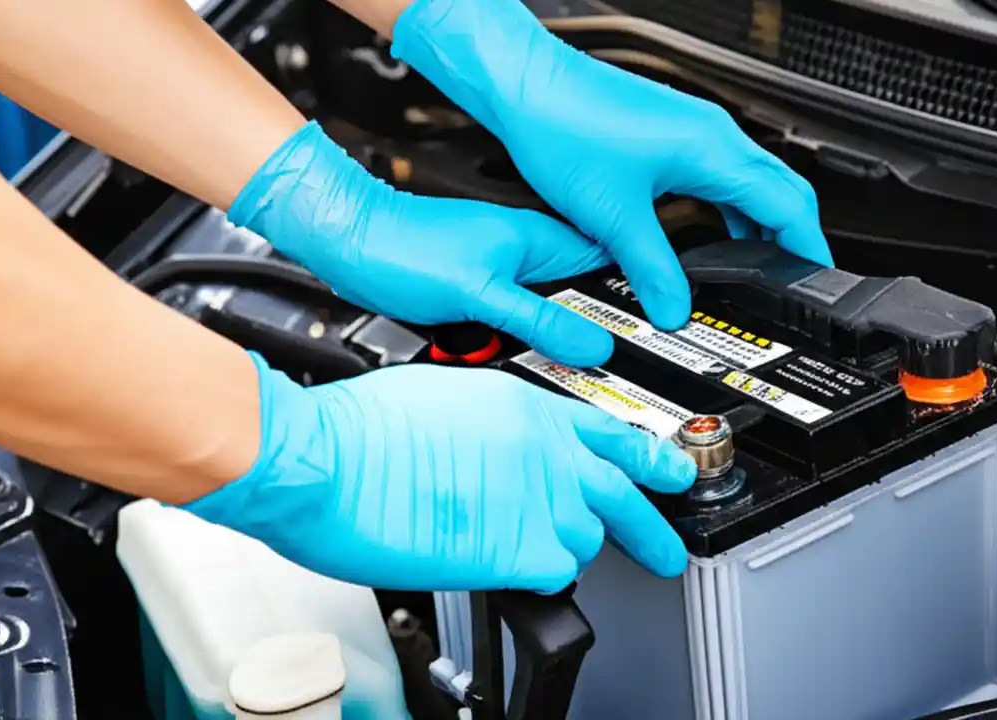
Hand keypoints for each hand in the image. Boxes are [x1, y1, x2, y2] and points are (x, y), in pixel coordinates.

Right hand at [184, 353, 696, 591]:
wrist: (321, 456)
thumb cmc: (356, 428)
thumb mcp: (444, 397)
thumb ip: (495, 425)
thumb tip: (508, 451)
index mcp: (523, 404)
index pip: (611, 431)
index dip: (650, 457)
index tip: (673, 471)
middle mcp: (540, 447)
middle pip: (621, 492)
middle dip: (651, 528)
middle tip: (667, 549)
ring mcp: (533, 495)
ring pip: (584, 538)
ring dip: (565, 548)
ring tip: (533, 553)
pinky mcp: (514, 544)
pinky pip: (552, 571)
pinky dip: (538, 576)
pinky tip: (510, 567)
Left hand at [229, 121, 613, 366]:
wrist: (347, 243)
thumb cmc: (402, 250)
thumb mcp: (481, 292)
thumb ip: (539, 319)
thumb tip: (592, 346)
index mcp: (541, 238)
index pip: (611, 265)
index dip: (633, 300)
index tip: (649, 334)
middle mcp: (528, 251)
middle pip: (582, 298)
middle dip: (592, 332)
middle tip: (602, 365)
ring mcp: (505, 271)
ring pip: (549, 313)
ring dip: (550, 339)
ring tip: (557, 365)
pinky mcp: (481, 289)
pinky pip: (516, 321)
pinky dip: (516, 341)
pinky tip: (507, 354)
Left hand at [390, 0, 831, 329]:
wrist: (526, 84)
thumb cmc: (563, 126)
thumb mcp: (611, 217)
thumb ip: (650, 269)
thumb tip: (673, 309)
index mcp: (712, 150)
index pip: (787, 205)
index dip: (807, 249)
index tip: (818, 280)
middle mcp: (712, 133)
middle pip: (781, 190)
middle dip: (793, 238)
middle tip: (796, 281)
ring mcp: (695, 129)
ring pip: (751, 181)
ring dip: (760, 223)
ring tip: (756, 266)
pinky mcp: (674, 131)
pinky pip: (722, 174)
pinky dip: (730, 208)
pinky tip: (712, 234)